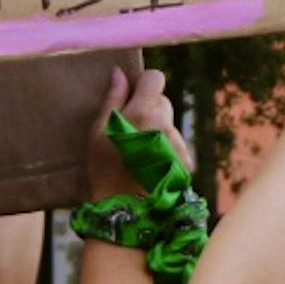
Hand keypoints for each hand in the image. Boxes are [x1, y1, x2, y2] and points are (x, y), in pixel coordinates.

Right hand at [84, 63, 180, 196]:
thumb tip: (119, 73)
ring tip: (138, 155)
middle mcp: (164, 124)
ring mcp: (177, 143)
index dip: (144, 84)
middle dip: (150, 110)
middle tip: (130, 132)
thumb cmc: (104, 169)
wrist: (125, 210)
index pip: (155, 78)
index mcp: (142, 112)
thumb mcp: (98, 132)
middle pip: (163, 102)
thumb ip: (112, 100)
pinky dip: (166, 151)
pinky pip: (176, 145)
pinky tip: (150, 166)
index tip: (132, 98)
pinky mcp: (185, 160)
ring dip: (158, 133)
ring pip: (169, 125)